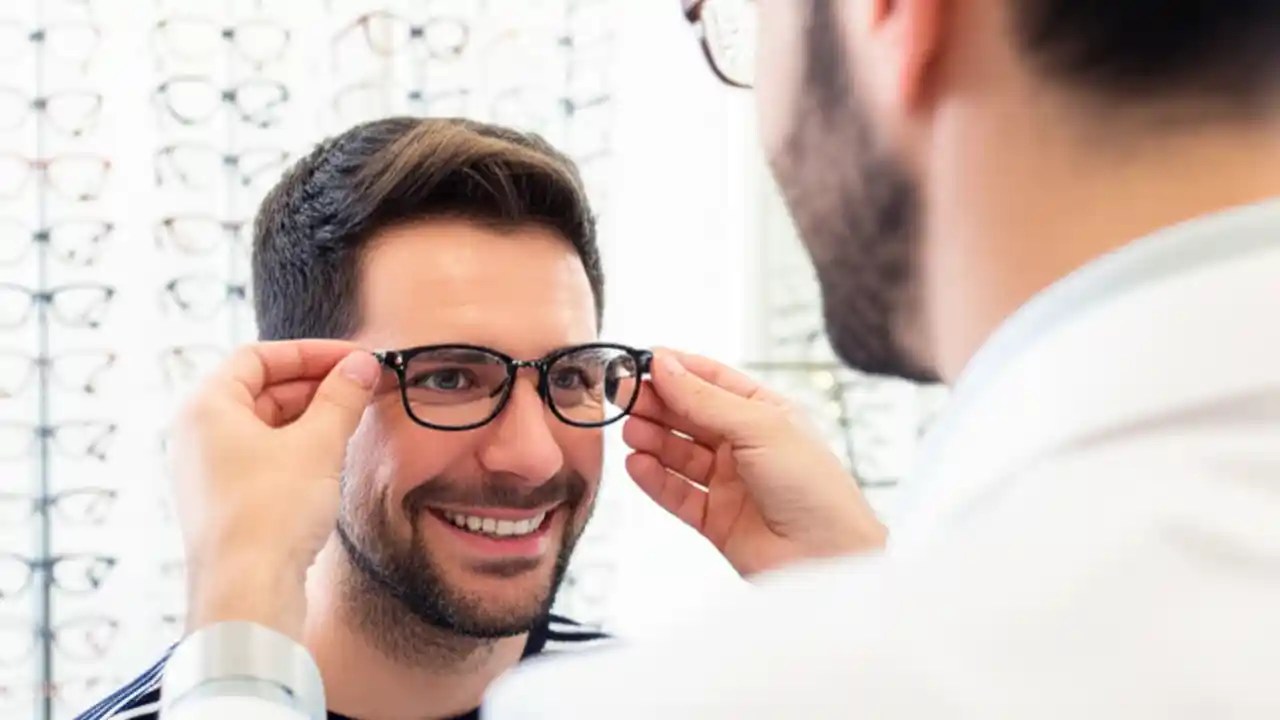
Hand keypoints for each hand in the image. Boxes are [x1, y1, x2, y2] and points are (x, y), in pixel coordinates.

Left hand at [169, 340, 381, 640]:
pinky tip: (332, 457)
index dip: (310, 353)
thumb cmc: (270, 514)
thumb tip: (362, 367)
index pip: (258, 356)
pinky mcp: (224, 502)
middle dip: (316, 384)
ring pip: (265, 425)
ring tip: (354, 419)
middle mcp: (197, 433)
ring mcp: (208, 470)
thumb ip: (342, 398)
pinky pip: (263, 457)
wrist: (247, 594)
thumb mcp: (317, 445)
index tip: (354, 359)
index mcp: (206, 406)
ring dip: (311, 416)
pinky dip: (298, 448)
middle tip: (364, 387)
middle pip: (262, 389)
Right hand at [622, 349, 886, 576]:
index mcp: (765, 412)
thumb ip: (705, 399)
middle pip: (689, 415)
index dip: (676, 370)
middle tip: (623, 396)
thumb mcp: (759, 427)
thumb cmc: (814, 487)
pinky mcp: (715, 518)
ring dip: (652, 439)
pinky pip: (676, 492)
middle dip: (656, 404)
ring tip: (630, 431)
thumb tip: (664, 365)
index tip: (640, 363)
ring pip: (678, 452)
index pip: (711, 380)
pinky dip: (654, 478)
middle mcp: (745, 444)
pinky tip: (637, 464)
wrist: (829, 560)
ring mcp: (729, 481)